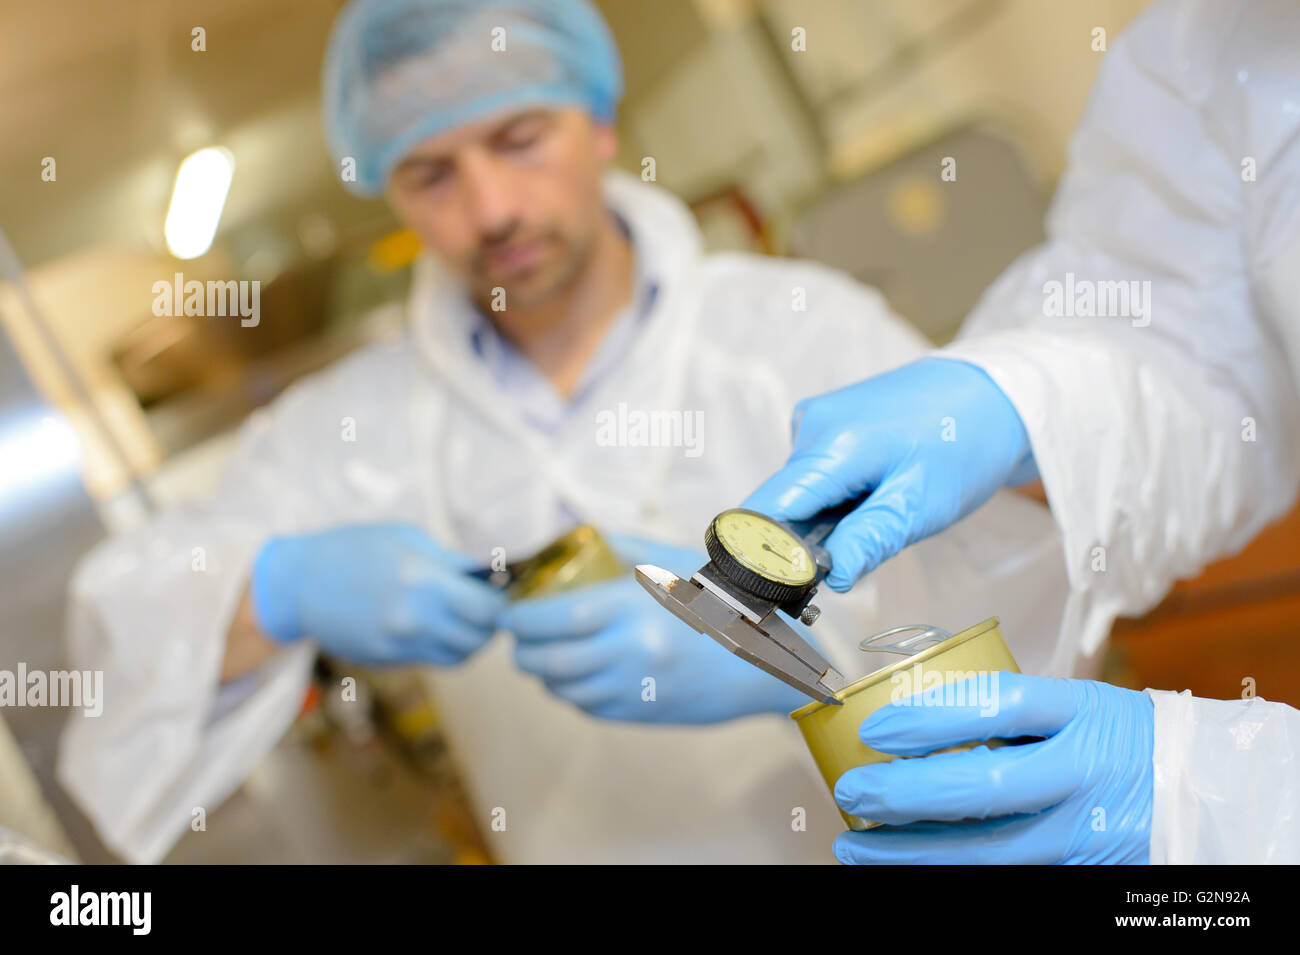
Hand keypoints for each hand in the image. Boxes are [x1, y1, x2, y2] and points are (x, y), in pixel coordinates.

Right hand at [250, 523, 504, 665]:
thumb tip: (493, 576)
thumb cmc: (354, 550)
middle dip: (493, 623)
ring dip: (473, 640)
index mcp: (423, 579)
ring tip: (470, 619)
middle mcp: (414, 617)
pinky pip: (435, 659)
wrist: (299, 584)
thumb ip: (451, 563)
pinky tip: (443, 628)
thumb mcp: (407, 540)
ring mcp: (401, 643)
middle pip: (479, 636)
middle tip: (493, 608)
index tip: (506, 591)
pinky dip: (448, 647)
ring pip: (460, 655)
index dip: (504, 602)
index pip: (487, 607)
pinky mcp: (390, 659)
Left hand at [499, 535, 810, 722]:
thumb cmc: (721, 597)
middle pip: (546, 661)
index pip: (550, 619)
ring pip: (563, 689)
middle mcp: (628, 652)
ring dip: (544, 674)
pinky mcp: (643, 714)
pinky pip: (589, 707)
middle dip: (522, 651)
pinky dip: (572, 692)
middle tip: (518, 638)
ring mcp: (635, 688)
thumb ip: (618, 547)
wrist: (768, 657)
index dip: (519, 620)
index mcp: (631, 608)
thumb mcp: (673, 559)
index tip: (510, 612)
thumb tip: (570, 539)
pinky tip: (576, 675)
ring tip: (543, 656)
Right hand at [743, 358, 1035, 590]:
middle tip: (850, 564)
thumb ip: (867, 541)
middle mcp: (811, 425)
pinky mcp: (825, 423)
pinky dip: (834, 498)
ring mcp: (816, 420)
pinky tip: (872, 493)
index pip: (765, 510)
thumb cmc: (965, 442)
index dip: (761, 555)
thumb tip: (826, 579)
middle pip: (780, 505)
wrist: (992, 392)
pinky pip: (813, 476)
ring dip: (823, 522)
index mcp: (831, 445)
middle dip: (802, 545)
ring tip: (877, 515)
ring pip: (797, 493)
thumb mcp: (921, 504)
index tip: (776, 593)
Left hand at [832, 672, 1152, 863]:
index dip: (930, 717)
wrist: (1212, 794)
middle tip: (852, 790)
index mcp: (1082, 712)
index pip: (999, 706)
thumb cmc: (1128, 741)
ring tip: (857, 844)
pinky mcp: (1081, 869)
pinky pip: (1004, 873)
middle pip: (983, 785)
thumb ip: (1013, 713)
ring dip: (910, 851)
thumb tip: (919, 716)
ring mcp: (1085, 830)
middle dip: (905, 792)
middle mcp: (1083, 773)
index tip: (876, 727)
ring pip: (987, 850)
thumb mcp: (1080, 705)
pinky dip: (949, 870)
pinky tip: (907, 864)